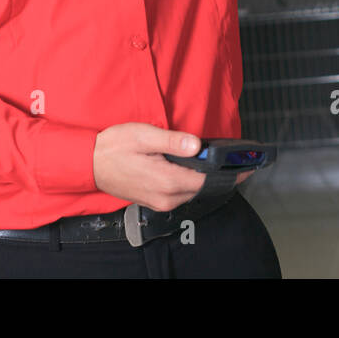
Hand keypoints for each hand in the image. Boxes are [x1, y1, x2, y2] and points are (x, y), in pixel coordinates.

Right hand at [92, 123, 254, 210]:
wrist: (89, 163)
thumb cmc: (115, 146)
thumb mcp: (144, 135)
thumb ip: (172, 141)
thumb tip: (197, 145)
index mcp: (167, 180)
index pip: (208, 179)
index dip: (230, 172)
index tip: (249, 164)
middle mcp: (167, 196)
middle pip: (204, 187)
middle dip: (224, 175)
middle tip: (242, 160)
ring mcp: (161, 202)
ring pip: (194, 192)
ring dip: (208, 179)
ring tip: (224, 163)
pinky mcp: (155, 201)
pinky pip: (182, 194)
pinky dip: (194, 183)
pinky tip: (199, 170)